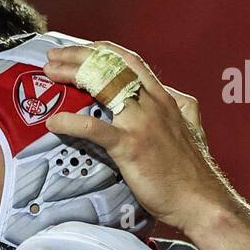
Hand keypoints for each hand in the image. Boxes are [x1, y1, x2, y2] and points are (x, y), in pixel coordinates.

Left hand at [42, 41, 236, 233]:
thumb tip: (172, 96)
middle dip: (79, 56)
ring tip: (49, 73)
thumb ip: (180, 108)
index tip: (80, 48)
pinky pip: (94, 128)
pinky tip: (53, 121)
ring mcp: (141, 123)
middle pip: (111, 66)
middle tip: (53, 57)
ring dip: (72, 75)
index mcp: (165, 98)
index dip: (103, 50)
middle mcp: (153, 104)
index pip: (131, 61)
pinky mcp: (130, 147)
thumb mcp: (191, 127)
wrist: (200, 201)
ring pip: (103, 86)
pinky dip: (70, 122)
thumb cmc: (192, 171)